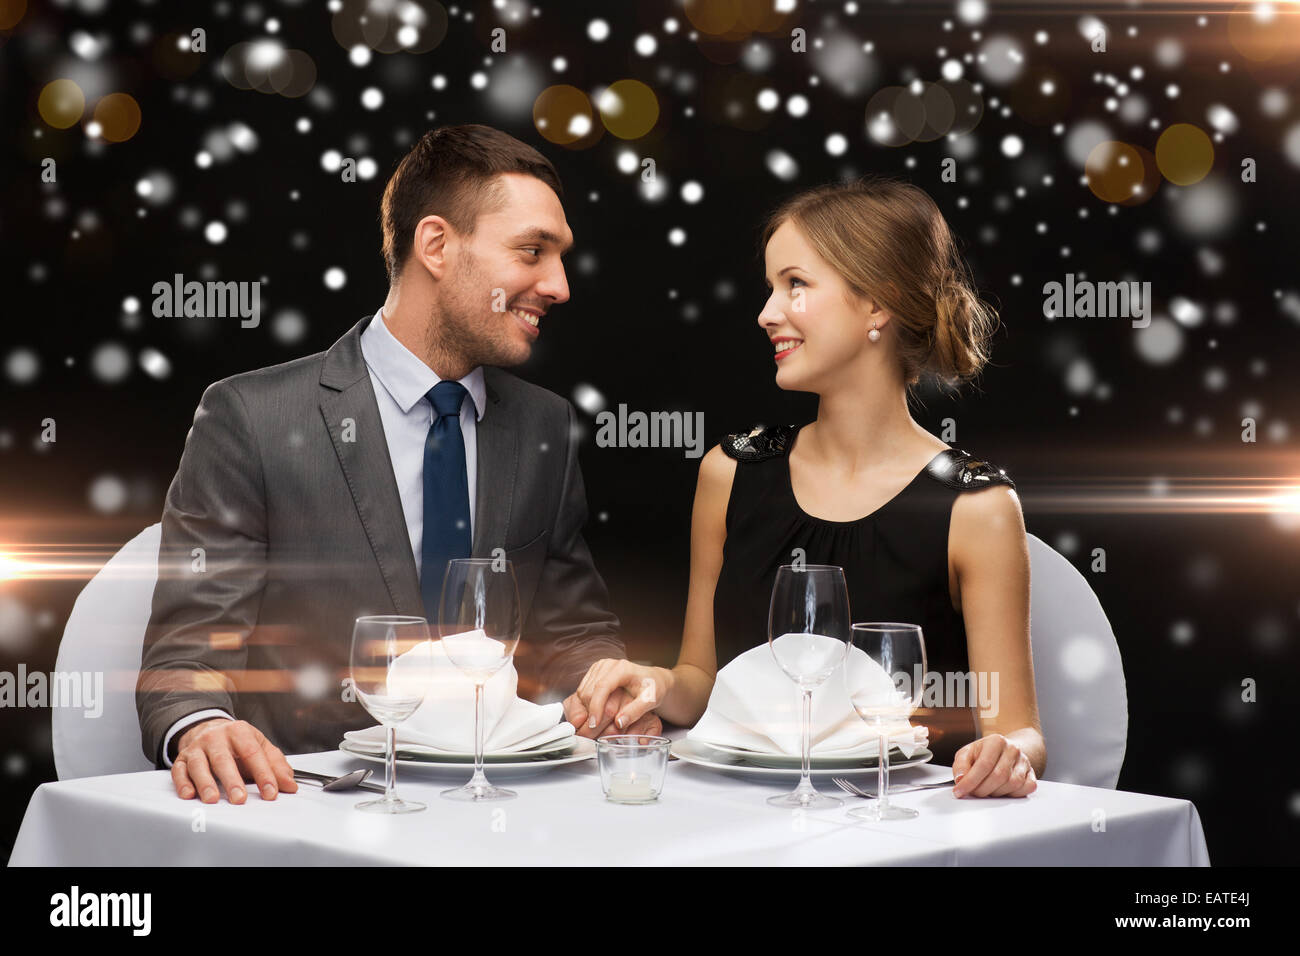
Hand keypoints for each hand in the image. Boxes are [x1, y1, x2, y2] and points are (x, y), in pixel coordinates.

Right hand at [172, 717, 297, 803]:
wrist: (210, 729)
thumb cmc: (238, 743)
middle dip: (232, 780)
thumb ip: (277, 766)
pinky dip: (183, 783)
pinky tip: (189, 795)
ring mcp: (197, 748)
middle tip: (239, 798)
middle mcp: (216, 737)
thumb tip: (290, 785)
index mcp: (240, 731)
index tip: (270, 792)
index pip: (253, 753)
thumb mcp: (261, 747)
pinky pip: (179, 771)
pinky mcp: (182, 759)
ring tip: (212, 799)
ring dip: (205, 783)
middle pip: (223, 759)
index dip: (263, 774)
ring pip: (198, 764)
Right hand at [566, 659, 667, 736]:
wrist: (654, 679)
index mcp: (621, 668)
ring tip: (590, 726)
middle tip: (589, 731)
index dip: (596, 707)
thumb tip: (619, 722)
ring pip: (582, 692)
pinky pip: (582, 691)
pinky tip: (589, 717)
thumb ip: (636, 711)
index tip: (594, 723)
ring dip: (584, 711)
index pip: (602, 687)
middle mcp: (607, 665)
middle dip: (588, 712)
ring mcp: (599, 668)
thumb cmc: (654, 688)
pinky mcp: (594, 673)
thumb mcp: (651, 700)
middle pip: (589, 690)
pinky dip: (583, 706)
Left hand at [951, 733, 1037, 797]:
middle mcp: (1013, 749)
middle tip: (972, 792)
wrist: (1005, 750)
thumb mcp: (967, 753)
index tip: (959, 791)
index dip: (970, 781)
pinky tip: (1001, 790)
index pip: (984, 764)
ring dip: (995, 793)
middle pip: (998, 776)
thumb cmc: (984, 753)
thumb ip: (960, 765)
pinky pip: (1025, 789)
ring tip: (986, 789)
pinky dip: (1011, 794)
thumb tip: (961, 779)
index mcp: (996, 741)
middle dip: (981, 789)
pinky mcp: (1032, 774)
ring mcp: (1025, 762)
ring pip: (1012, 785)